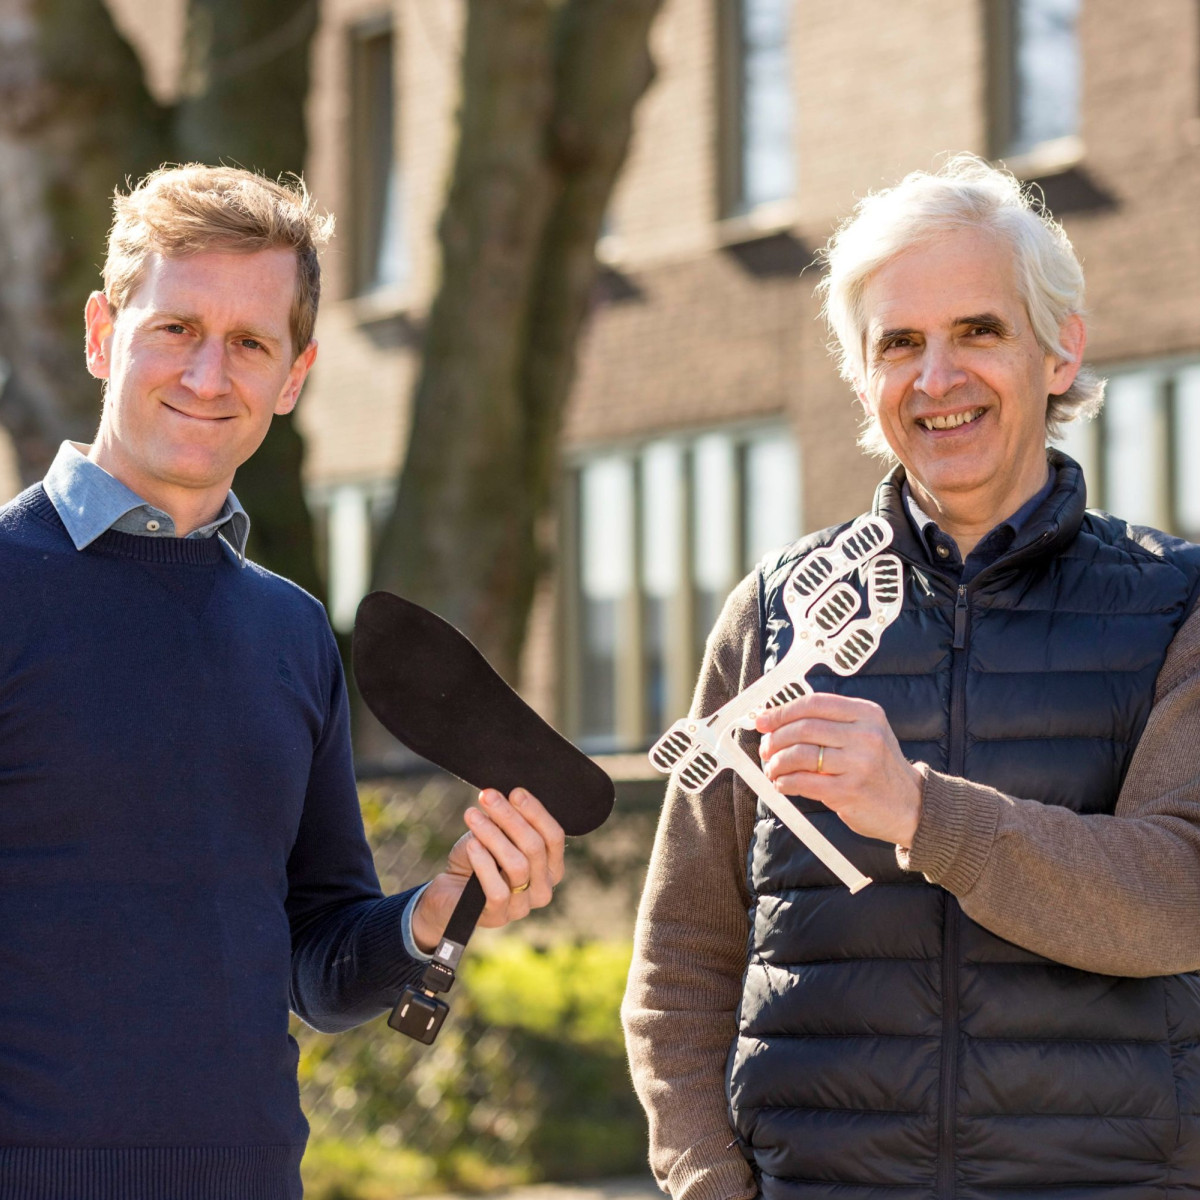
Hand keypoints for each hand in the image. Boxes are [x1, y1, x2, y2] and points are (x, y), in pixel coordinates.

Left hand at [411, 787, 564, 952]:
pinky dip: (483, 863)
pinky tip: (471, 845)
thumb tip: (510, 798)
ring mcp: (522, 906)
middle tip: (487, 796)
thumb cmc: (478, 860)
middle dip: (510, 817)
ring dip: (493, 835)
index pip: (554, 837)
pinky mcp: (498, 916)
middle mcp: (543, 889)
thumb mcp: (496, 836)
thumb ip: (507, 823)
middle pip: (535, 847)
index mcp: (551, 868)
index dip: (536, 812)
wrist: (450, 893)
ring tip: (472, 816)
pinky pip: (497, 889)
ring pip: (517, 865)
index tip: (515, 792)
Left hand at [756, 693, 923, 846]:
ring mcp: (858, 764)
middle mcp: (865, 735)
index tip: (762, 721)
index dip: (782, 711)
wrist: (910, 806)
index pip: (814, 703)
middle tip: (765, 749)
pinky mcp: (849, 791)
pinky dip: (786, 782)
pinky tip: (783, 784)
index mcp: (867, 713)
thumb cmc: (877, 768)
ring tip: (773, 769)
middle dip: (775, 739)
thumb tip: (777, 720)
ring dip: (777, 763)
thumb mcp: (865, 734)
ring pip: (800, 755)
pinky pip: (804, 782)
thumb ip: (829, 723)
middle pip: (803, 728)